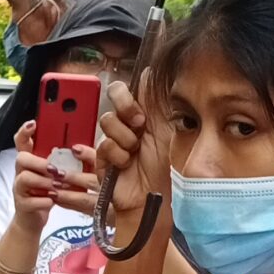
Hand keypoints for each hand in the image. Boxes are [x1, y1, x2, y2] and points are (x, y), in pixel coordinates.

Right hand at [11, 121, 85, 226]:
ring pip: (24, 178)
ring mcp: (20, 188)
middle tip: (55, 169)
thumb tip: (79, 149)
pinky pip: (29, 201)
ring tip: (57, 185)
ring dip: (43, 181)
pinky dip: (42, 201)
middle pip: (21, 158)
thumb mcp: (57, 174)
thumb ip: (64, 161)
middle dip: (39, 162)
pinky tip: (52, 201)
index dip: (25, 131)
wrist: (34, 219)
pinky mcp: (22, 205)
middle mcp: (22, 172)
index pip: (22, 141)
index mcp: (31, 161)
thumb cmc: (48, 193)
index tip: (34, 124)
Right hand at [96, 78, 173, 227]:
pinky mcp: (103, 160)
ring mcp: (114, 142)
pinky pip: (104, 144)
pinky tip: (126, 164)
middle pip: (113, 96)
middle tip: (139, 125)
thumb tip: (149, 72)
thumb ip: (158, 101)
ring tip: (134, 151)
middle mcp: (128, 125)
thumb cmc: (168, 169)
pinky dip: (118, 154)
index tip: (143, 108)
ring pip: (107, 120)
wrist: (157, 201)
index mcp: (144, 115)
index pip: (126, 89)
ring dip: (124, 136)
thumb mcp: (169, 129)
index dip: (129, 93)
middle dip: (126, 108)